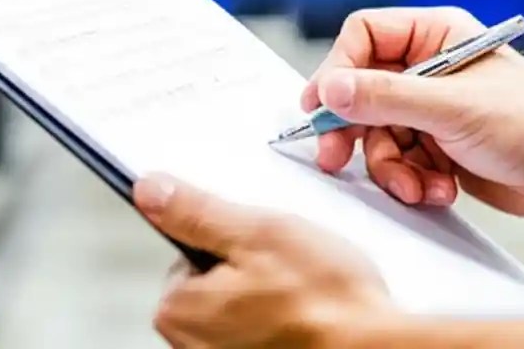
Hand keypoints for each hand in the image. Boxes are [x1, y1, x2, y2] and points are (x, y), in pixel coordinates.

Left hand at [135, 173, 391, 348]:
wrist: (373, 348)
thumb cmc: (324, 300)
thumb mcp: (257, 232)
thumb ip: (196, 212)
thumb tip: (151, 190)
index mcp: (179, 311)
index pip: (185, 255)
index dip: (228, 240)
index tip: (257, 243)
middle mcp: (193, 347)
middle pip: (211, 285)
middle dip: (248, 270)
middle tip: (287, 265)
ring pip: (239, 310)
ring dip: (268, 297)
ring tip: (304, 289)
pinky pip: (263, 333)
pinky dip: (284, 322)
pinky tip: (310, 313)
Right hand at [304, 7, 523, 218]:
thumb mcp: (450, 108)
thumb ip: (386, 97)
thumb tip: (331, 89)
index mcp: (435, 35)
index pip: (363, 37)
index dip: (336, 69)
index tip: (320, 106)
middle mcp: (428, 68)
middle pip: (361, 91)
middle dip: (354, 131)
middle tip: (335, 157)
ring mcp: (431, 108)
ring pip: (377, 135)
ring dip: (392, 167)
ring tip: (419, 185)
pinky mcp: (437, 145)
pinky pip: (399, 161)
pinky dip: (413, 181)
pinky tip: (440, 190)